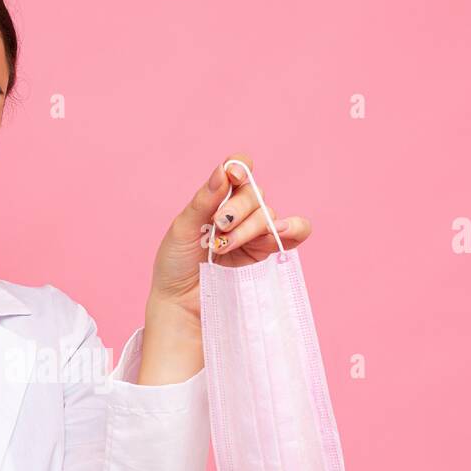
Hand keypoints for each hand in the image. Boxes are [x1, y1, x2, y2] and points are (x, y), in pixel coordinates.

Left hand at [147, 153, 313, 320]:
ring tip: (225, 246)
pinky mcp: (266, 254)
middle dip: (237, 208)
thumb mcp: (183, 229)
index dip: (240, 168)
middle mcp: (238, 214)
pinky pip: (295, 233)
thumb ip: (204, 201)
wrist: (180, 302)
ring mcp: (254, 233)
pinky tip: (278, 232)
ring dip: (249, 227)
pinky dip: (294, 227)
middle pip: (254, 194)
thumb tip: (224, 170)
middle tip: (218, 226)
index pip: (238, 172)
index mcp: (217, 200)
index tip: (233, 177)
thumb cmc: (175, 265)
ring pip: (268, 214)